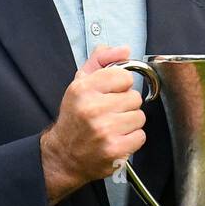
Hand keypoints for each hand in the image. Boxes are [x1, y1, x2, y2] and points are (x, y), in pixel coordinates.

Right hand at [39, 45, 145, 205]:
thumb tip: (125, 50)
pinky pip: (140, 136)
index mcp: (83, 89)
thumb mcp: (81, 83)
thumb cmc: (75, 117)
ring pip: (139, 117)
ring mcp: (104, 130)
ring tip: (113, 126)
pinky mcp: (114, 149)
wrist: (64, 155)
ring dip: (129, 122)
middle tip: (109, 113)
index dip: (120, 86)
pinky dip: (131, 139)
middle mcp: (92, 109)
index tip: (110, 94)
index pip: (124, 76)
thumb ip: (101, 61)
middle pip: (134, 97)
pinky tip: (116, 139)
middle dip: (125, 105)